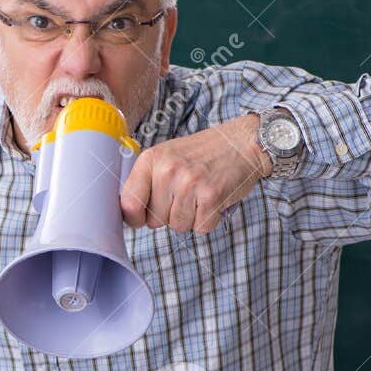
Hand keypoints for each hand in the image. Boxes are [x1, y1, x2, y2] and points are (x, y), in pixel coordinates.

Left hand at [120, 113, 270, 232]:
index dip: (134, 218)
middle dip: (168, 215)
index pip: (128, 203)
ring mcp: (190, 183)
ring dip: (190, 218)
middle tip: (185, 195)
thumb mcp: (166, 156)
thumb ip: (146, 181)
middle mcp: (168, 170)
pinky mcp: (212, 195)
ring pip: (178, 226)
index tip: (141, 218)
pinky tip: (212, 200)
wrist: (241, 143)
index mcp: (151, 159)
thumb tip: (128, 214)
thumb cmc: (201, 154)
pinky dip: (208, 220)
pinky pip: (201, 227)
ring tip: (199, 196)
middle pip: (154, 221)